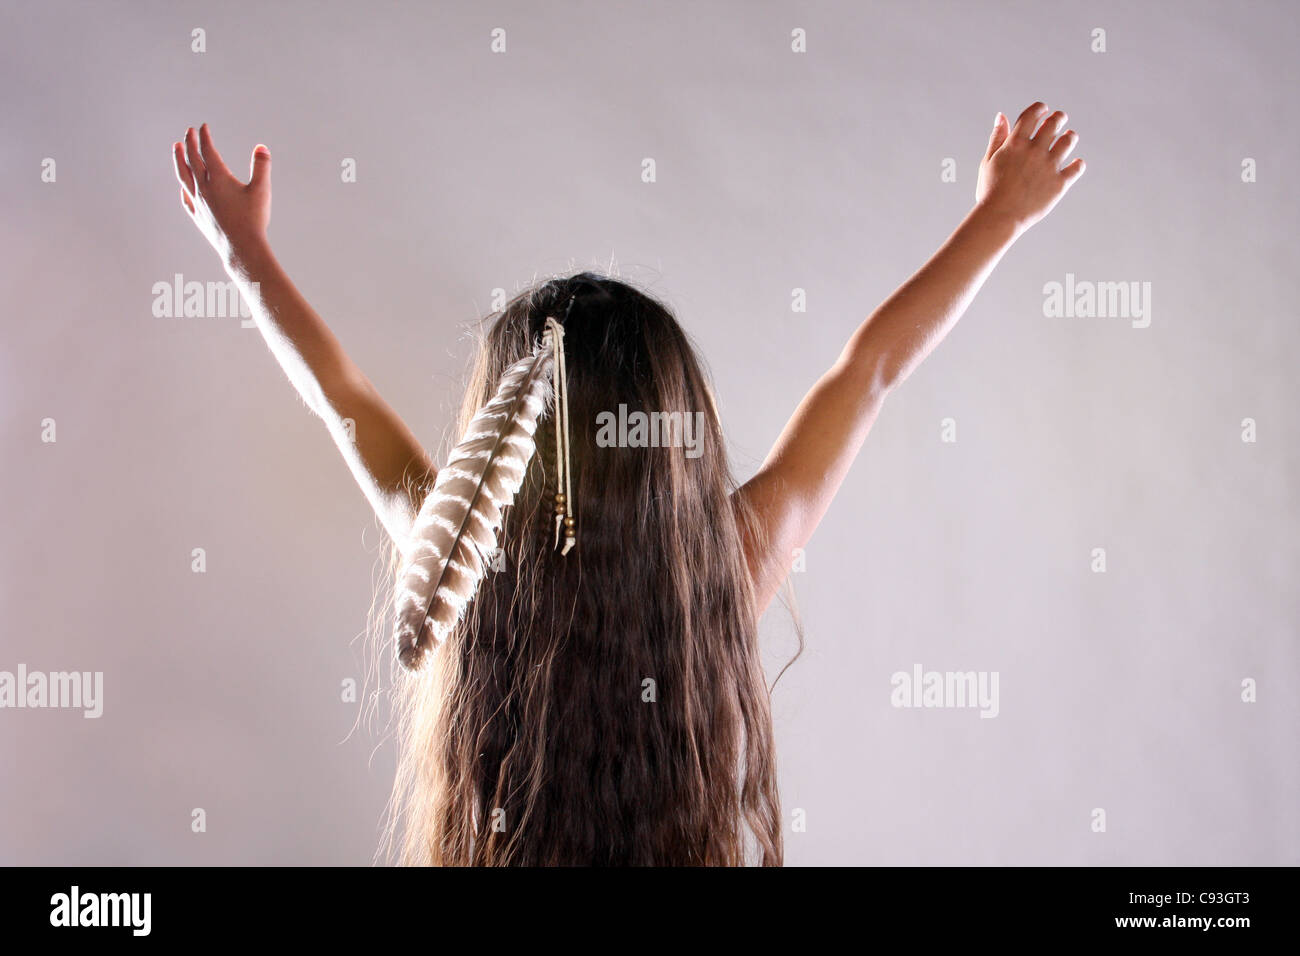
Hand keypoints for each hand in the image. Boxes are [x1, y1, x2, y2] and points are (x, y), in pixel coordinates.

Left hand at [172, 124, 270, 266]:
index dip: (205, 137)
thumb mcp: (261, 190)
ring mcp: (198, 203)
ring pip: (184, 176)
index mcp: (218, 179)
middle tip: (189, 132)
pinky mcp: (198, 216)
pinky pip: (186, 198)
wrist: (242, 248)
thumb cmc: (253, 220)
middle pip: (192, 160)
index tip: (203, 127)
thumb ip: (261, 166)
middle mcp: (204, 188)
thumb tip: (261, 148)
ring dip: (179, 160)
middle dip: (190, 143)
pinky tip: (184, 187)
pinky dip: (184, 188)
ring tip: (176, 148)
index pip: (208, 151)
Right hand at [975, 102, 1084, 232]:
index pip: (1032, 114)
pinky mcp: (1059, 183)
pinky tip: (1076, 163)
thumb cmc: (990, 191)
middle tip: (1058, 119)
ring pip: (1068, 141)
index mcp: (1016, 143)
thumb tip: (1002, 116)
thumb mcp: (988, 161)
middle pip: (1053, 123)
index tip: (1043, 110)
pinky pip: (1076, 168)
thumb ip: (997, 137)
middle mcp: (1035, 150)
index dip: (1040, 108)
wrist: (1000, 217)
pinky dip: (1078, 164)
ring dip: (1070, 136)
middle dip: (1057, 118)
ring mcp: (1049, 166)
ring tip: (1068, 136)